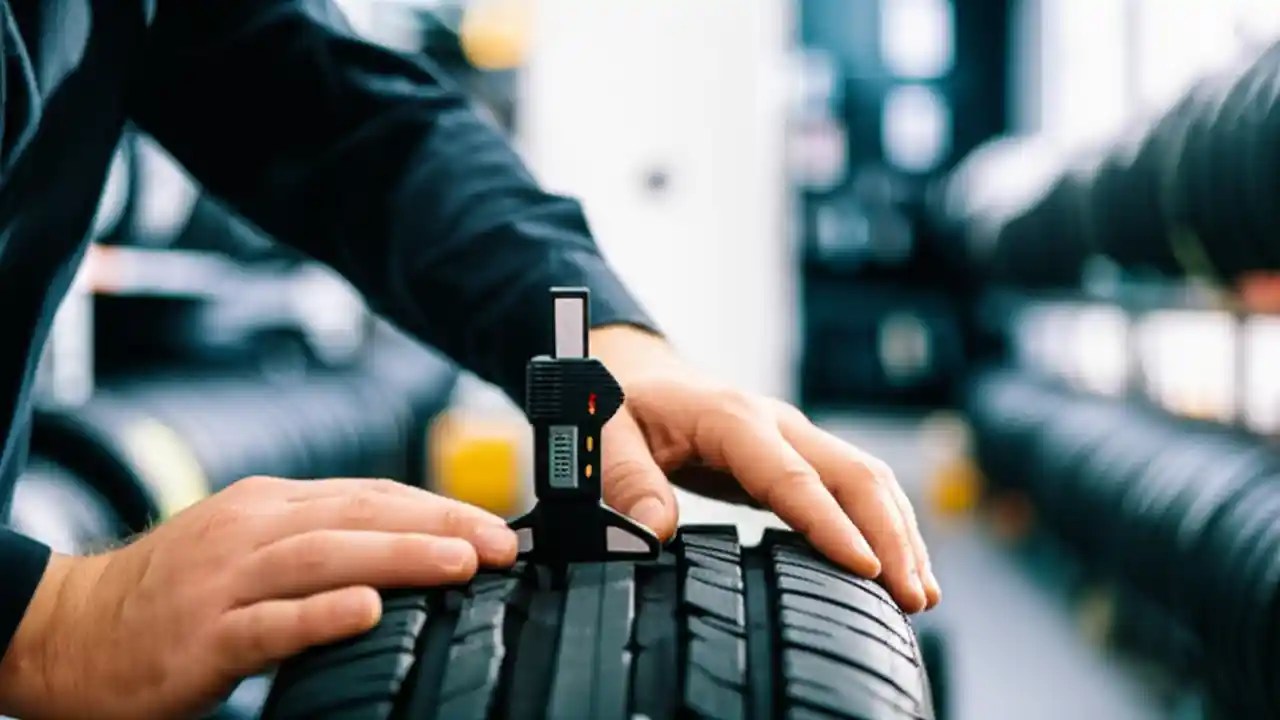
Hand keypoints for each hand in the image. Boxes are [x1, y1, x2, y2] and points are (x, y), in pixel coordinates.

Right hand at [0, 476, 517, 719]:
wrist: (74, 629)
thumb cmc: (176, 588)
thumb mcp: (248, 541)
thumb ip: (319, 537)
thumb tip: (410, 543)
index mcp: (270, 505)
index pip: (370, 494)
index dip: (438, 507)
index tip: (495, 527)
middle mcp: (252, 530)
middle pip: (358, 515)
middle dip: (438, 524)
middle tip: (501, 543)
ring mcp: (226, 581)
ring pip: (323, 558)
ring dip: (398, 556)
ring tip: (459, 563)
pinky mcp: (204, 637)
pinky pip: (270, 623)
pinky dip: (322, 614)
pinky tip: (366, 610)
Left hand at [591, 326, 940, 612]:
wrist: (642, 376)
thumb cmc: (624, 407)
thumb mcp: (607, 435)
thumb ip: (627, 479)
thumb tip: (654, 532)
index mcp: (733, 419)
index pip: (794, 477)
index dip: (831, 524)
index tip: (866, 569)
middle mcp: (778, 423)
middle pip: (853, 474)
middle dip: (890, 536)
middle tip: (913, 598)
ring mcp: (796, 437)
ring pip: (866, 479)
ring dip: (899, 533)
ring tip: (920, 594)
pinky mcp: (800, 456)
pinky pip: (854, 487)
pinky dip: (883, 525)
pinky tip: (897, 566)